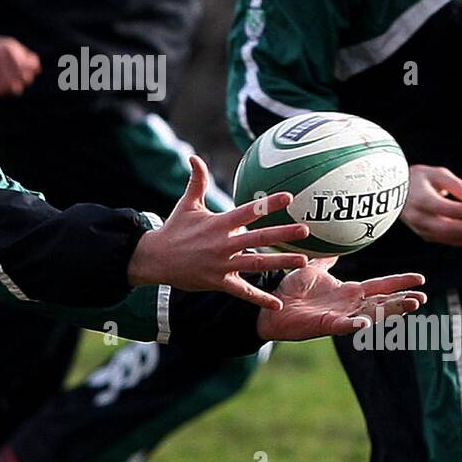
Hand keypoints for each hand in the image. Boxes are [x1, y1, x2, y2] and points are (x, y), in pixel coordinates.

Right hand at [0, 33, 41, 99]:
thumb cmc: (1, 50)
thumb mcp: (16, 50)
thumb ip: (29, 60)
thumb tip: (37, 70)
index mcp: (6, 50)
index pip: (19, 71)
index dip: (25, 78)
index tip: (26, 80)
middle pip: (9, 83)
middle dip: (15, 87)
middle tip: (16, 88)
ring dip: (3, 91)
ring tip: (4, 87)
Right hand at [127, 156, 310, 309]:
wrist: (156, 259)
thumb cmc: (174, 229)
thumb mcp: (187, 204)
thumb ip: (197, 181)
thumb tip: (195, 157)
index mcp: (219, 224)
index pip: (248, 211)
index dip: (268, 204)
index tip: (289, 197)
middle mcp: (223, 244)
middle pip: (258, 239)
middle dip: (283, 234)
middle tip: (305, 230)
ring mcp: (222, 265)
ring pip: (257, 265)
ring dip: (281, 263)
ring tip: (303, 261)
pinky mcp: (219, 282)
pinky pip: (243, 292)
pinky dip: (260, 299)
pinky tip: (277, 305)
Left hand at [258, 257, 426, 340]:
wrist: (271, 306)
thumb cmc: (292, 290)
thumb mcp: (313, 269)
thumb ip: (326, 260)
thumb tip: (336, 246)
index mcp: (349, 292)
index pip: (381, 286)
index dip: (400, 282)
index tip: (421, 279)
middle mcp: (349, 305)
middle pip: (383, 302)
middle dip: (403, 300)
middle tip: (424, 297)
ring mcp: (340, 316)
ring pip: (372, 314)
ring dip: (391, 311)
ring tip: (411, 305)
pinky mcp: (326, 325)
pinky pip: (343, 325)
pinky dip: (355, 323)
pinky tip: (366, 320)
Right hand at [401, 164, 461, 246]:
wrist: (393, 191)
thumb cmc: (419, 178)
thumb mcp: (437, 174)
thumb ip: (458, 186)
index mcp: (420, 200)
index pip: (449, 209)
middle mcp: (420, 219)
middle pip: (451, 229)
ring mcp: (422, 230)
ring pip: (452, 238)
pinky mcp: (426, 236)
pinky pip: (450, 240)